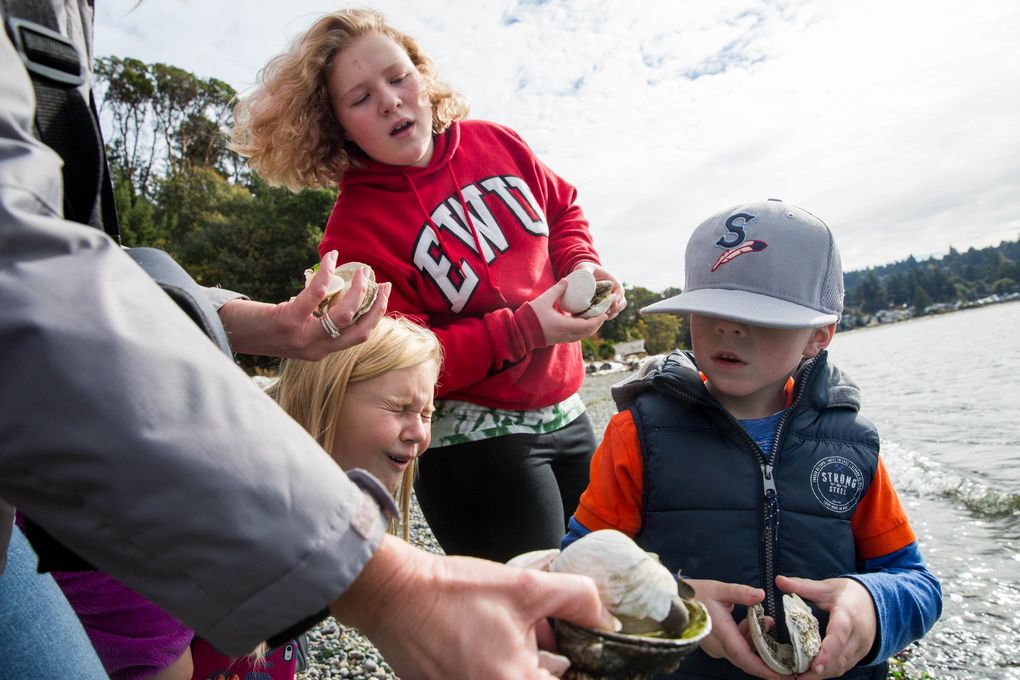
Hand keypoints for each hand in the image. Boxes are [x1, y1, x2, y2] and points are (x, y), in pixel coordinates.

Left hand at [218, 250, 389, 360]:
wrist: (228, 332)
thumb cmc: (260, 325)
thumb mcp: (294, 328)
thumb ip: (313, 317)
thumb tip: (331, 291)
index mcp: (320, 352)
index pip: (360, 337)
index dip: (376, 315)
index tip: (382, 294)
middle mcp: (315, 349)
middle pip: (360, 330)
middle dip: (376, 305)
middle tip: (380, 282)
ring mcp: (302, 337)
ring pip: (344, 314)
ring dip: (358, 290)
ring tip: (361, 271)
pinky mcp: (288, 321)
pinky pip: (317, 294)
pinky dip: (327, 273)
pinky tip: (331, 259)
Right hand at [330, 535, 614, 679]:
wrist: (393, 595)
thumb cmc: (453, 593)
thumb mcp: (525, 587)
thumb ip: (576, 601)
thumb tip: (608, 620)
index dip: (581, 668)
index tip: (576, 651)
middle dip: (551, 663)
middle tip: (545, 636)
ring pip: (520, 679)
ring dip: (529, 663)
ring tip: (511, 635)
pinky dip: (501, 668)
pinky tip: (489, 642)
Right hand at [529, 278, 605, 345]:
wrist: (519, 332)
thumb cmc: (530, 316)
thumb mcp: (544, 300)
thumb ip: (557, 290)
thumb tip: (567, 280)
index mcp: (564, 326)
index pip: (587, 325)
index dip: (598, 320)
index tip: (605, 314)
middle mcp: (565, 335)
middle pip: (587, 332)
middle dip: (597, 325)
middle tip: (603, 315)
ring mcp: (561, 339)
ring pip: (581, 336)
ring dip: (590, 329)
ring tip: (594, 319)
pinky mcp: (558, 340)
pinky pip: (575, 337)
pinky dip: (582, 331)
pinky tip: (581, 323)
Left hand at [572, 262, 626, 319]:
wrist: (582, 276)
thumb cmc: (586, 270)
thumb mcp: (585, 267)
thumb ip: (585, 269)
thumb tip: (584, 273)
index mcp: (614, 283)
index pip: (620, 292)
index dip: (618, 299)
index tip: (612, 303)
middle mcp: (614, 294)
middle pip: (621, 304)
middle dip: (615, 310)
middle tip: (606, 312)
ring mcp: (609, 302)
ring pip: (614, 312)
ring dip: (609, 316)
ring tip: (600, 318)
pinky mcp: (602, 308)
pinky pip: (605, 315)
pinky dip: (601, 318)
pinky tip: (594, 320)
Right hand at [684, 578, 786, 679]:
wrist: (672, 600)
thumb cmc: (694, 594)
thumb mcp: (718, 589)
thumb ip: (740, 592)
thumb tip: (761, 594)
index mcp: (722, 634)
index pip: (746, 658)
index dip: (765, 669)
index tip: (783, 676)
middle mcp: (719, 647)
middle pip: (747, 661)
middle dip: (768, 662)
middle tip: (788, 663)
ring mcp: (716, 648)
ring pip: (742, 654)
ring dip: (757, 644)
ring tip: (768, 621)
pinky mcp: (715, 645)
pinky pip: (736, 648)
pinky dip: (747, 640)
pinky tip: (752, 622)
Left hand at [775, 575, 875, 679]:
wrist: (875, 603)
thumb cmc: (848, 594)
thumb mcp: (826, 587)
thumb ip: (803, 586)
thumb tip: (779, 580)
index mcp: (848, 616)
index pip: (839, 636)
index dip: (827, 653)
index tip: (814, 666)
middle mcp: (857, 636)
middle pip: (839, 658)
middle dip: (819, 671)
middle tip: (796, 677)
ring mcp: (860, 648)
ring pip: (841, 667)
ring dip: (822, 675)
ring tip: (799, 679)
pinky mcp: (858, 656)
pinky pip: (843, 668)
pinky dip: (828, 673)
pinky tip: (811, 676)